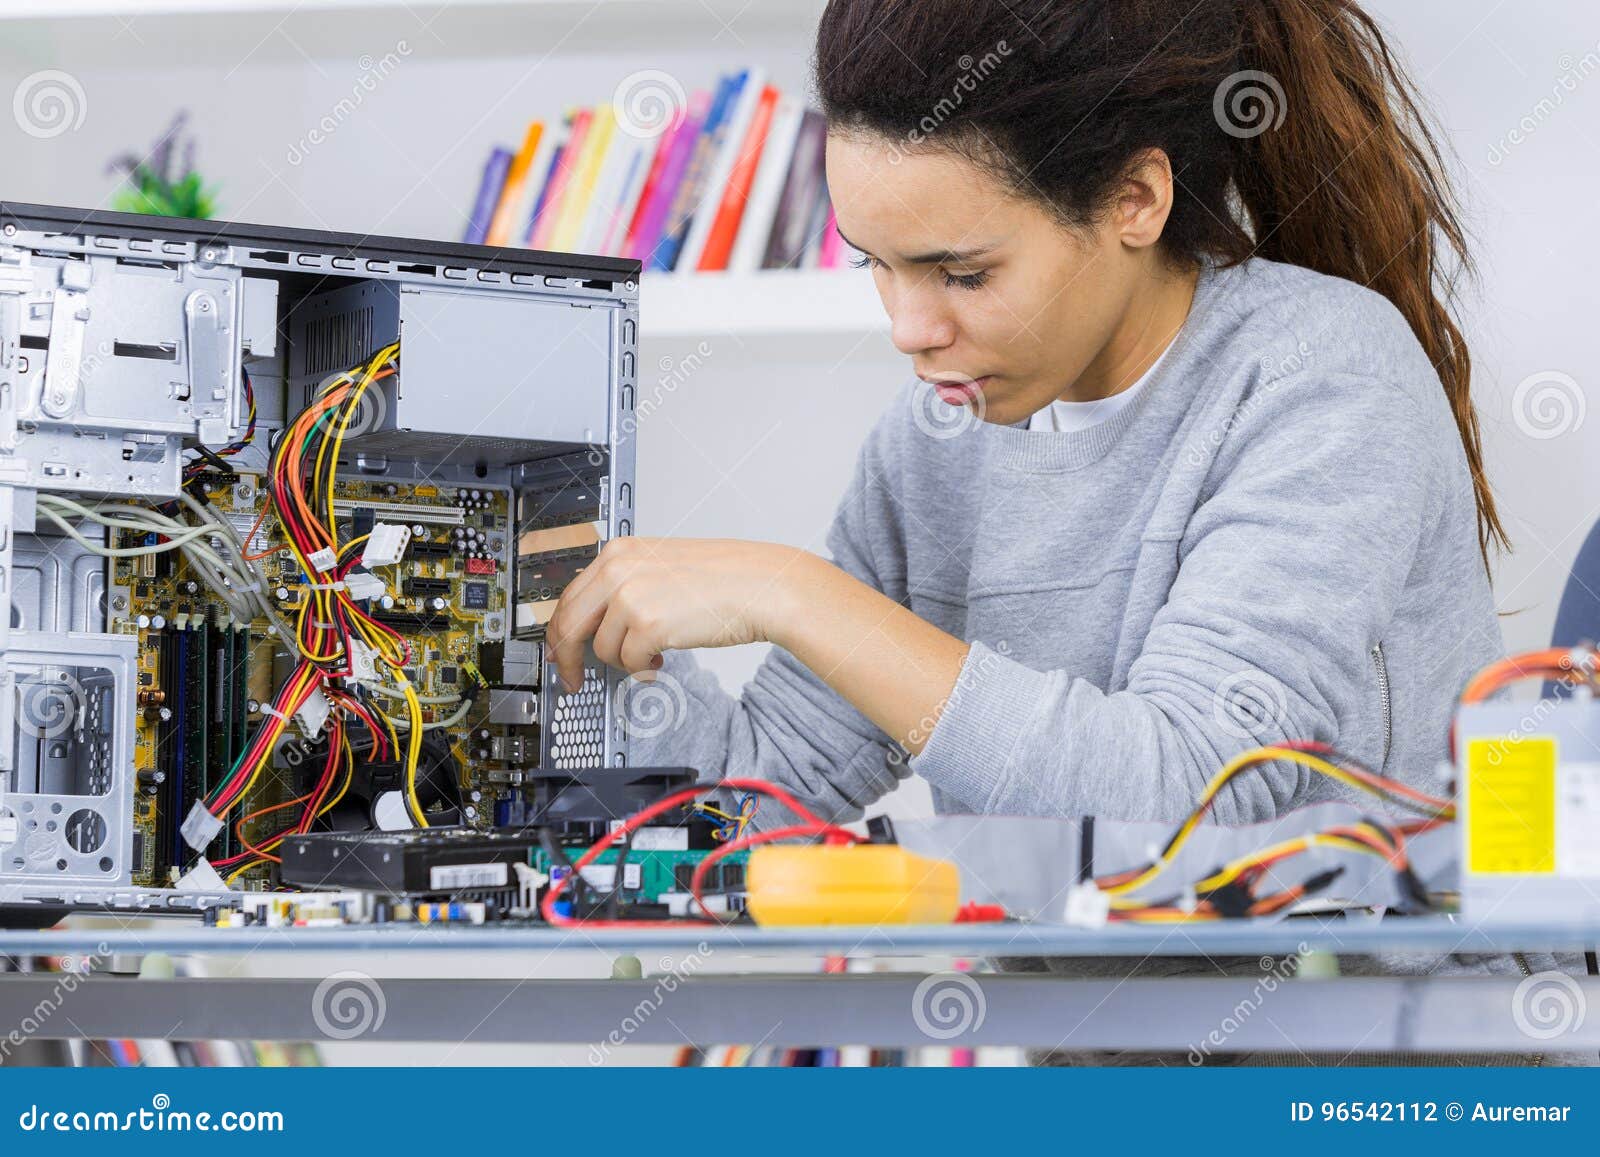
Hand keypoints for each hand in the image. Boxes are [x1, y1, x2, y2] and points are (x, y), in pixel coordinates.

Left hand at [545, 536, 810, 691]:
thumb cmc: (723, 580)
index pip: (569, 597)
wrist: (762, 586)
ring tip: (652, 655)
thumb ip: (624, 588)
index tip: (562, 652)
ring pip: (601, 648)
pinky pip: (628, 662)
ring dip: (623, 661)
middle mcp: (618, 569)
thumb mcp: (660, 568)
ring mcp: (630, 595)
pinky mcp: (648, 623)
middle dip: (567, 660)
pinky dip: (642, 669)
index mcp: (618, 552)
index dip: (561, 632)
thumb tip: (597, 623)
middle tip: (573, 680)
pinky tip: (661, 660)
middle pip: (567, 624)